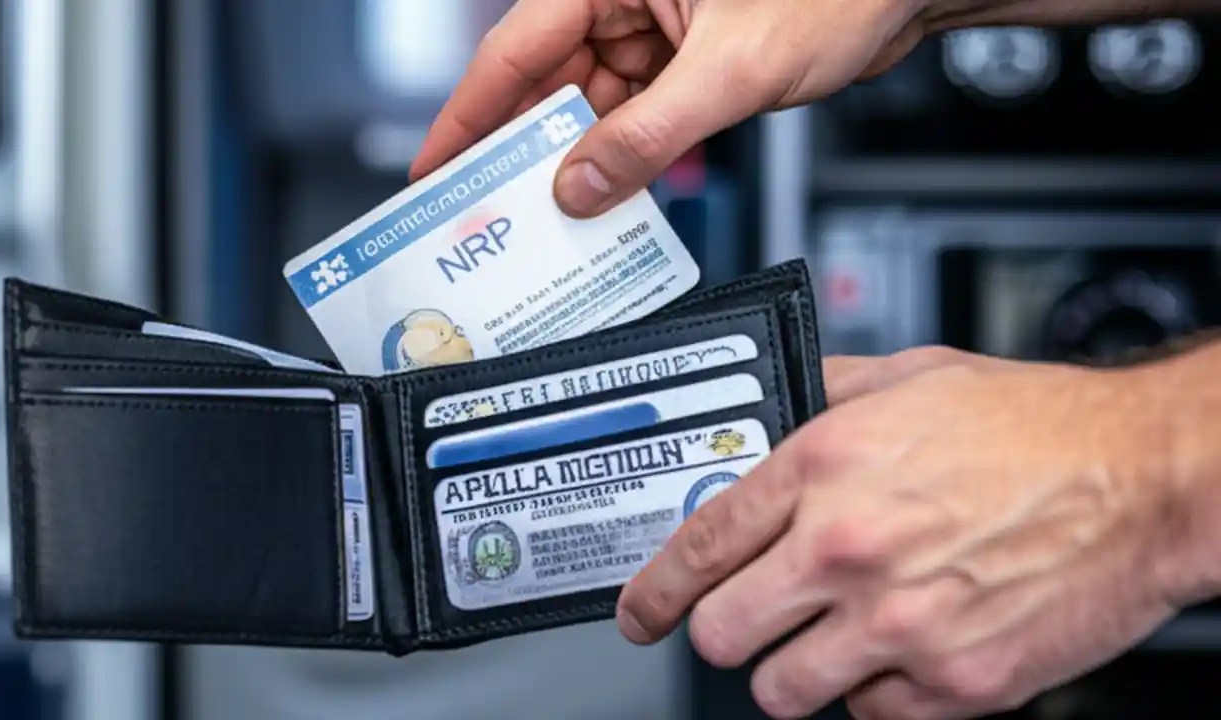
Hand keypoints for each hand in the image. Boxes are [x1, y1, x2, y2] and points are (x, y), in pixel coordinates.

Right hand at [409, 0, 930, 216]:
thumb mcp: (732, 70)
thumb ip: (650, 135)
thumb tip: (583, 184)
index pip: (514, 49)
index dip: (468, 115)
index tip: (435, 168)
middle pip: (545, 81)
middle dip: (523, 148)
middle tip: (492, 211)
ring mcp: (654, 26)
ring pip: (589, 103)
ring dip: (577, 160)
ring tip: (553, 217)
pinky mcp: (684, 57)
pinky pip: (633, 113)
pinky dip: (623, 154)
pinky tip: (610, 194)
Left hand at [616, 346, 1208, 719]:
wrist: (1146, 479)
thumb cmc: (1039, 427)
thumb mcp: (913, 378)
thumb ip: (827, 392)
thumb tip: (773, 406)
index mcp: (825, 468)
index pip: (699, 544)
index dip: (654, 590)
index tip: (641, 612)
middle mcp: (848, 550)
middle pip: (722, 634)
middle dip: (722, 632)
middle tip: (744, 620)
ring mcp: (899, 626)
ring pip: (784, 690)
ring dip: (793, 669)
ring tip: (829, 637)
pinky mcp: (954, 684)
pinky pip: (869, 715)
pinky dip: (874, 691)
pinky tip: (901, 648)